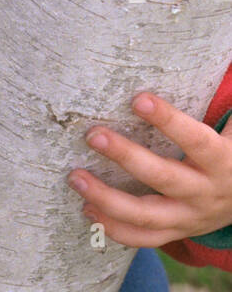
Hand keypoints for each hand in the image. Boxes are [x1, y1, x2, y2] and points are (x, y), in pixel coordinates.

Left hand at [67, 92, 231, 245]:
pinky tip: (87, 209)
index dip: (169, 120)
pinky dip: (114, 229)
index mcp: (221, 160)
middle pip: (163, 178)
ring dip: (107, 198)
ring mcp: (190, 218)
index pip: (195, 139)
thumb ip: (225, 102)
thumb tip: (222, 53)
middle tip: (92, 134)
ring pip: (146, 216)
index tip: (138, 97)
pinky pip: (144, 238)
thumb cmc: (230, 152)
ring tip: (75, 176)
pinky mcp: (176, 232)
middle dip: (126, 157)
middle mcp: (205, 192)